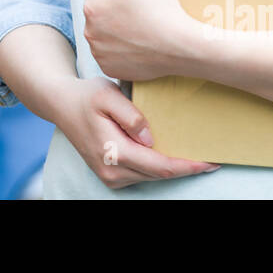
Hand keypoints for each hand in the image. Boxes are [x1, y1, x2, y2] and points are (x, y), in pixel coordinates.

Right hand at [52, 75, 219, 188]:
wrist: (60, 104)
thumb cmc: (85, 95)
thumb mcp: (107, 95)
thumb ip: (130, 116)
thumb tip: (150, 138)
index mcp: (114, 152)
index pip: (161, 166)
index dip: (189, 166)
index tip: (212, 162)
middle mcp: (112, 171)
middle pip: (160, 175)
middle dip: (187, 168)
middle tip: (212, 157)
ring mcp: (110, 176)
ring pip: (152, 177)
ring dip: (173, 167)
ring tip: (195, 154)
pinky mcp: (110, 174)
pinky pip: (142, 174)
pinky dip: (159, 167)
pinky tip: (170, 154)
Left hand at [81, 0, 202, 81]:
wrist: (180, 47)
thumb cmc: (158, 11)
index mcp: (91, 9)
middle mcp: (90, 34)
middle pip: (98, 11)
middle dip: (113, 7)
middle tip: (139, 11)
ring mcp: (100, 54)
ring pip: (104, 32)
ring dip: (115, 28)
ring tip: (140, 28)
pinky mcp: (112, 69)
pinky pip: (111, 52)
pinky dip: (121, 48)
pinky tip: (138, 44)